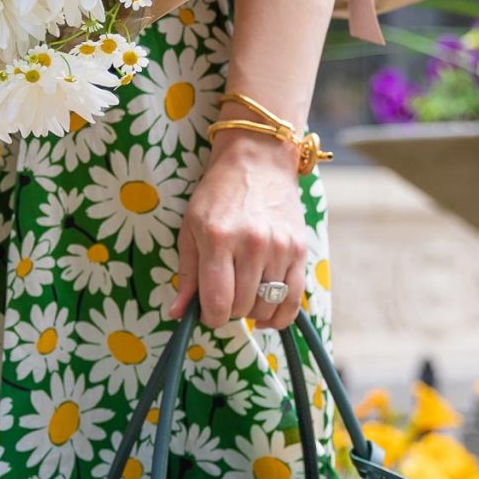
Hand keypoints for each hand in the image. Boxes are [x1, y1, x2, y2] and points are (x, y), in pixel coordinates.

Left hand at [171, 132, 308, 331]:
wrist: (259, 161)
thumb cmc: (218, 195)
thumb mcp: (190, 228)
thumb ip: (187, 274)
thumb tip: (178, 314)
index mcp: (218, 239)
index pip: (217, 302)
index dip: (209, 317)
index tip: (207, 312)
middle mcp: (252, 245)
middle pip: (241, 307)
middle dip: (229, 311)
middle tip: (225, 295)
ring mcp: (280, 248)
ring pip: (266, 306)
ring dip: (252, 311)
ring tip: (244, 296)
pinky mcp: (300, 250)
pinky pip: (293, 299)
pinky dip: (279, 316)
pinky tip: (267, 316)